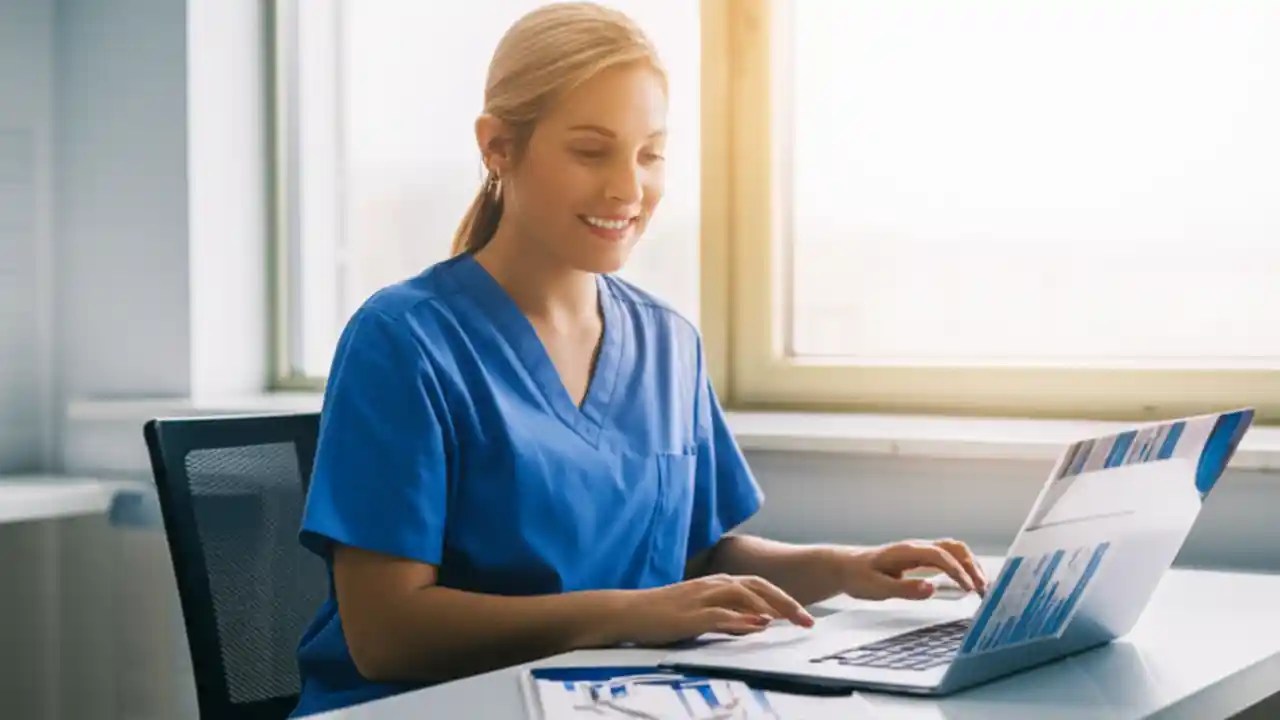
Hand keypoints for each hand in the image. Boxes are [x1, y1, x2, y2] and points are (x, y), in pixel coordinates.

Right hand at [616, 574, 816, 645]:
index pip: (759, 585)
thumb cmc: (664, 613)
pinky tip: (757, 625)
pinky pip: (720, 613)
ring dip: (770, 607)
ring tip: (791, 621)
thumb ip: (729, 614)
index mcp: (717, 583)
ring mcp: (702, 597)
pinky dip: (741, 618)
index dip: (784, 598)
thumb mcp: (702, 611)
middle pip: (759, 586)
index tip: (804, 615)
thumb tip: (757, 623)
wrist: (629, 612)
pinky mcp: (690, 614)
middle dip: (787, 602)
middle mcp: (713, 585)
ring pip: (743, 594)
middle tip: (808, 621)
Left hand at [836, 538, 989, 600]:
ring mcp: (921, 551)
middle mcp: (917, 547)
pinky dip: (964, 567)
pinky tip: (970, 584)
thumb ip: (904, 589)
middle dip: (972, 567)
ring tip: (982, 589)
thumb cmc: (860, 577)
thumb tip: (932, 588)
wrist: (847, 567)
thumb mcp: (877, 588)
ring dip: (971, 566)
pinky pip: (949, 557)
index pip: (940, 556)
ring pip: (954, 551)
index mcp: (907, 551)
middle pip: (954, 548)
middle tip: (983, 591)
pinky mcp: (922, 558)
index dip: (957, 572)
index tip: (969, 590)